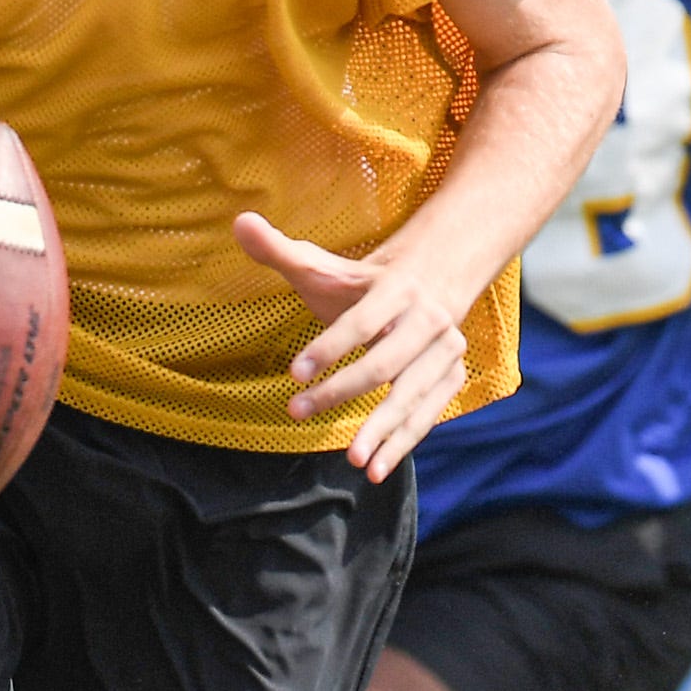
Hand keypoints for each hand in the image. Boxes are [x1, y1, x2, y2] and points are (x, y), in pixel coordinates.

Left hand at [235, 211, 469, 482]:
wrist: (432, 280)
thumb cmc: (363, 281)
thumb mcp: (324, 265)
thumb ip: (280, 249)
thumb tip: (239, 221)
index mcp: (396, 289)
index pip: (360, 321)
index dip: (328, 347)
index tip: (293, 374)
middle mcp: (428, 320)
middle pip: (385, 363)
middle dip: (343, 391)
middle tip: (298, 413)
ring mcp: (446, 351)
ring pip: (412, 395)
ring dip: (382, 429)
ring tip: (350, 459)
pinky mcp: (451, 377)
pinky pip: (427, 415)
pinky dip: (403, 442)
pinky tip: (375, 468)